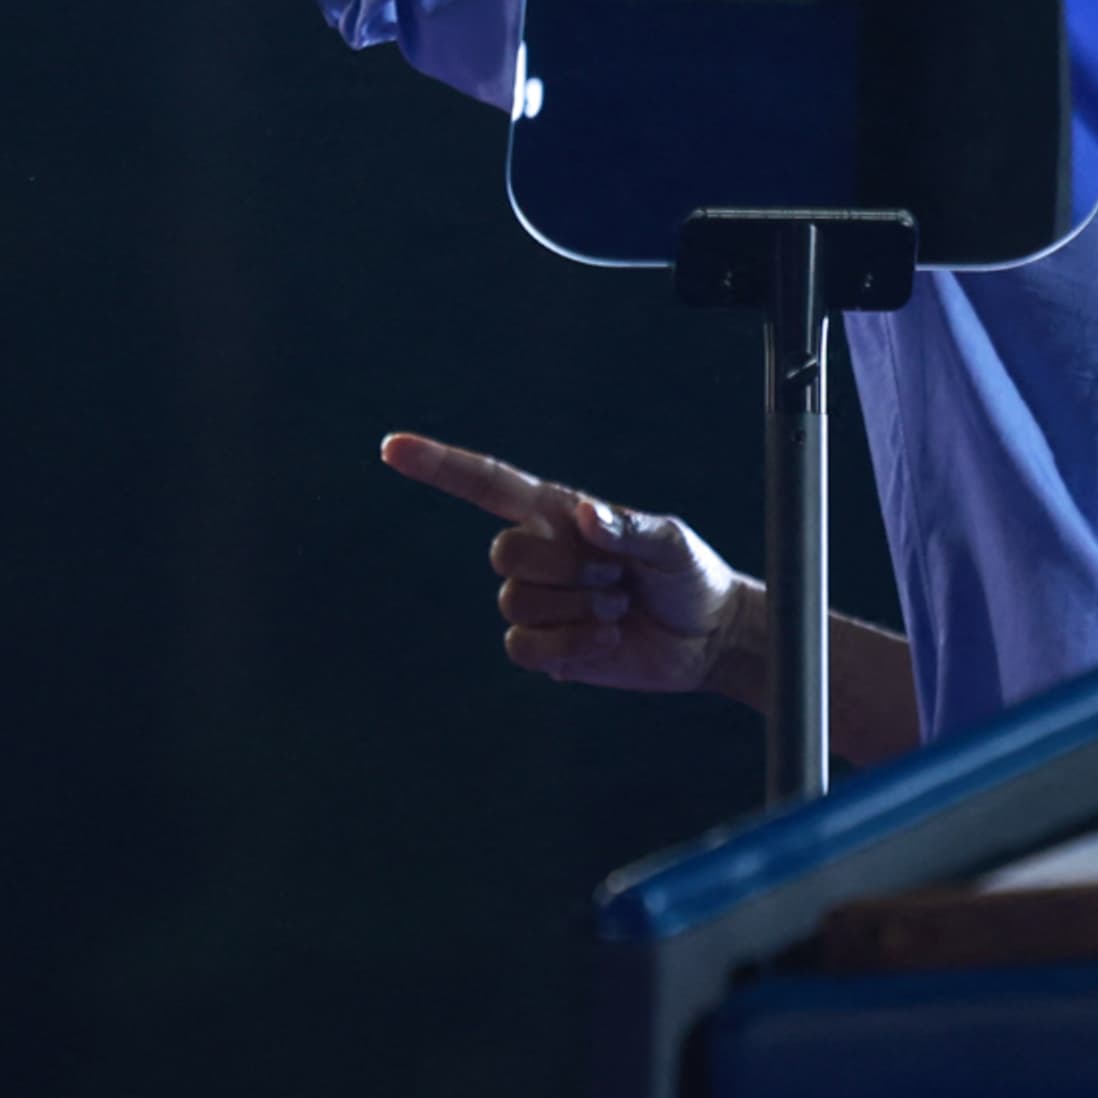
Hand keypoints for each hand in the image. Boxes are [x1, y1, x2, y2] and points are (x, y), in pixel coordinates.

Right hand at [380, 432, 761, 696]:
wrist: (705, 638)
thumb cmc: (690, 576)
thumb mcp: (674, 543)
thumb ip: (633, 527)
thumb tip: (587, 518)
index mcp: (559, 513)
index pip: (488, 484)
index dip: (439, 466)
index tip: (392, 447)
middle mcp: (539, 553)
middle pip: (503, 553)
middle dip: (567, 570)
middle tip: (617, 577)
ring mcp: (537, 601)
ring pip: (516, 604)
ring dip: (579, 611)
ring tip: (617, 609)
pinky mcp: (543, 648)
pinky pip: (524, 649)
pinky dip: (570, 650)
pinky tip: (605, 642)